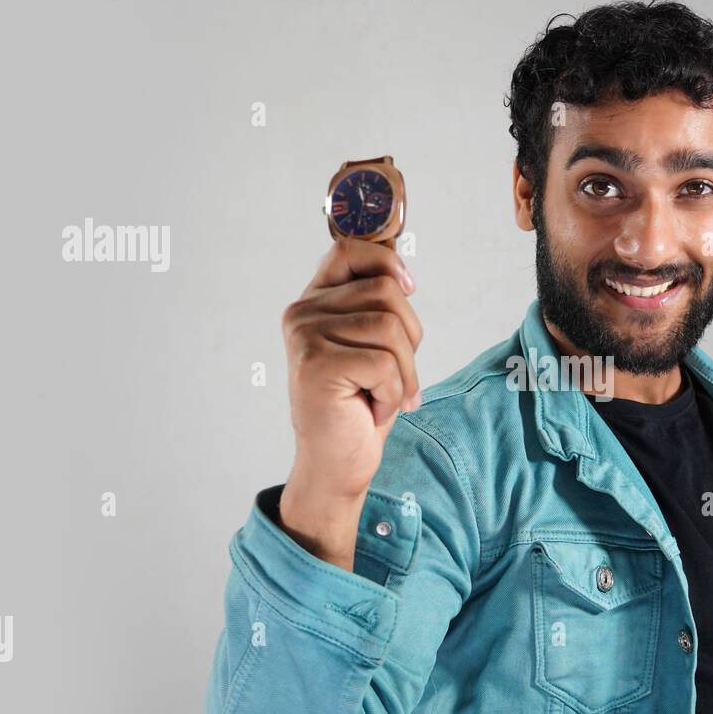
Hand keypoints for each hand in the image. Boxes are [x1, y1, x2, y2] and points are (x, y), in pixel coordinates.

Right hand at [280, 237, 421, 505]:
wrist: (337, 463)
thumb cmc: (359, 406)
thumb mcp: (373, 346)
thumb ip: (378, 306)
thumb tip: (402, 271)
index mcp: (315, 301)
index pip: (350, 250)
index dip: (388, 262)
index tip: (409, 287)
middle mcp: (302, 313)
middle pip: (386, 291)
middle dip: (410, 338)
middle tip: (395, 375)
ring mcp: (305, 337)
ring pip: (391, 328)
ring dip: (403, 372)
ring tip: (381, 394)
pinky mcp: (316, 365)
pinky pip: (385, 364)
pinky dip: (393, 393)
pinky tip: (372, 408)